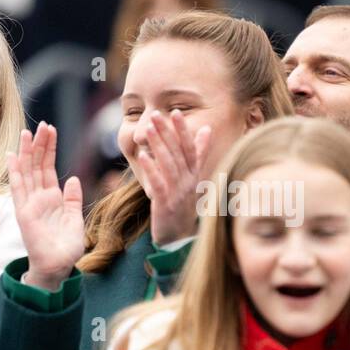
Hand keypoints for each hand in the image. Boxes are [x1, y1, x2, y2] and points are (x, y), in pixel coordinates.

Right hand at [9, 123, 84, 289]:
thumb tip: (74, 179)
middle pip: (37, 165)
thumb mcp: (76, 218)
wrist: (58, 266)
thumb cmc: (66, 247)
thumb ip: (74, 199)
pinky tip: (13, 155)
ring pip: (27, 172)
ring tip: (28, 132)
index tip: (51, 131)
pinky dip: (15, 172)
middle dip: (40, 144)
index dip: (49, 149)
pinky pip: (18, 188)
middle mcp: (38, 198)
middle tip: (43, 124)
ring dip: (27, 152)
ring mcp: (29, 204)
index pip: (48, 168)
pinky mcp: (24, 212)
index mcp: (52, 198)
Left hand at [134, 110, 211, 245]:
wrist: (179, 237)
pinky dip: (151, 170)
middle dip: (167, 133)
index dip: (183, 131)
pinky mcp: (164, 205)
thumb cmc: (184, 204)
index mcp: (194, 174)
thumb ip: (199, 153)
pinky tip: (142, 156)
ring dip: (158, 146)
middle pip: (178, 154)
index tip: (175, 112)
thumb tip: (206, 129)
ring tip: (148, 129)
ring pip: (168, 166)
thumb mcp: (194, 177)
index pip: (190, 148)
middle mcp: (188, 182)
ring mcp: (177, 194)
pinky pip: (158, 185)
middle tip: (156, 115)